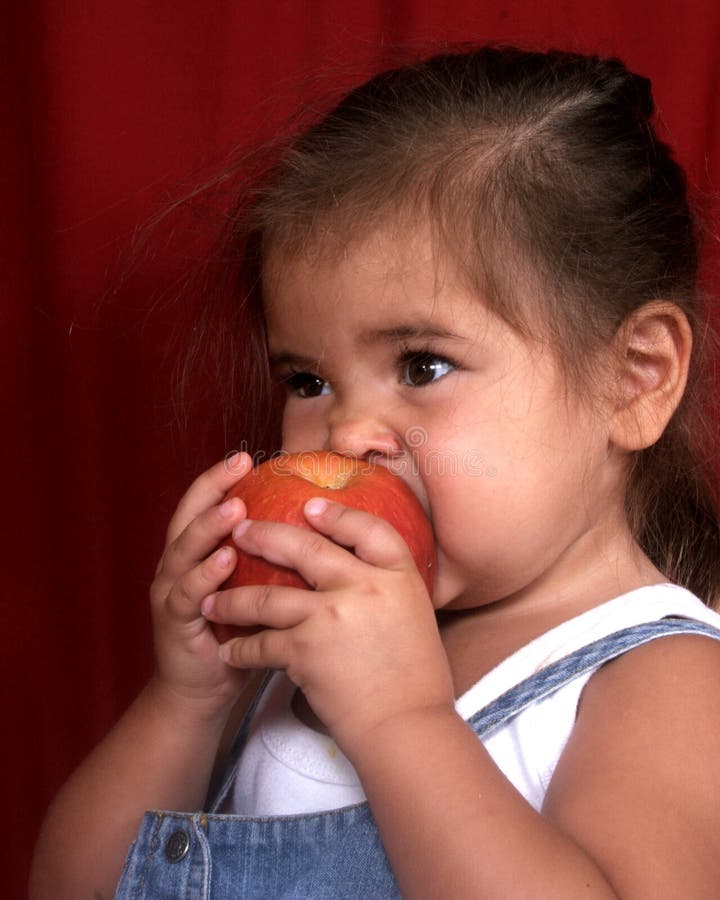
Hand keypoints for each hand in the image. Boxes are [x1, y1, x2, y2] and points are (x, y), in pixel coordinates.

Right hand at [149, 451, 254, 720]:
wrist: (203, 691)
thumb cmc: (237, 634)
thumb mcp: (256, 588)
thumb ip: (271, 559)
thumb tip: (320, 530)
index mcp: (198, 552)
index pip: (207, 504)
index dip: (222, 478)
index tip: (249, 456)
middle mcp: (178, 564)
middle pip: (189, 515)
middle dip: (213, 488)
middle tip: (239, 465)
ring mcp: (171, 591)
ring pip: (184, 550)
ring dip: (209, 527)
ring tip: (235, 508)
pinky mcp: (173, 622)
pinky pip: (188, 594)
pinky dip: (205, 575)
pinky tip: (226, 561)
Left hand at [201, 497, 454, 753]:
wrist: (407, 728)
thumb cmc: (414, 678)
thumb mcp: (413, 614)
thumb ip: (385, 586)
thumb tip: (358, 568)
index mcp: (398, 573)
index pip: (368, 527)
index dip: (337, 514)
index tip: (309, 506)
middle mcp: (365, 585)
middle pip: (306, 547)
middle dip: (264, 536)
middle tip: (238, 530)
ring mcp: (332, 615)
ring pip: (268, 596)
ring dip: (234, 599)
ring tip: (212, 600)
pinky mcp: (306, 649)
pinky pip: (262, 642)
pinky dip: (242, 647)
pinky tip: (230, 650)